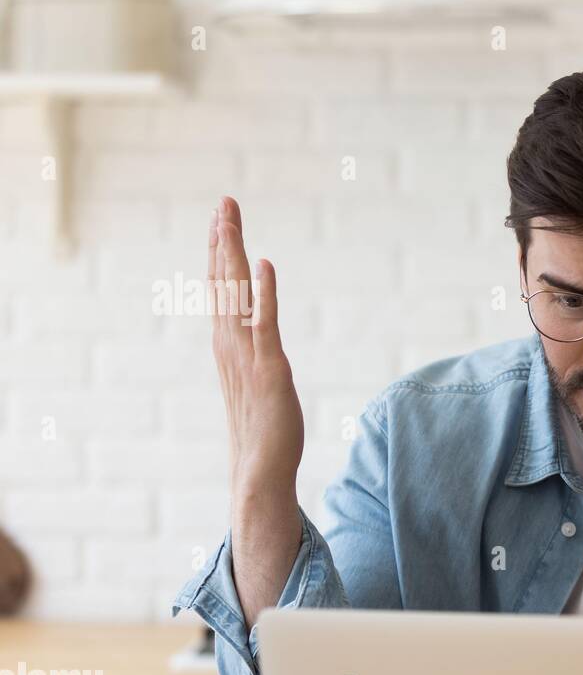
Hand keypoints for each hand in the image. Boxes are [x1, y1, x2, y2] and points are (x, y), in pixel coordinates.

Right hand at [210, 196, 303, 503]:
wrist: (260, 471)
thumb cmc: (263, 431)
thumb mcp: (257, 383)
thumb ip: (255, 357)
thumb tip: (259, 338)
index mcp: (227, 346)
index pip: (220, 290)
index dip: (220, 253)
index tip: (221, 219)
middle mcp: (231, 345)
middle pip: (222, 283)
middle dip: (223, 240)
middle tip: (224, 202)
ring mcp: (247, 356)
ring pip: (236, 295)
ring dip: (233, 255)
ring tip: (230, 218)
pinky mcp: (269, 369)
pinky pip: (265, 323)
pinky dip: (263, 292)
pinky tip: (263, 264)